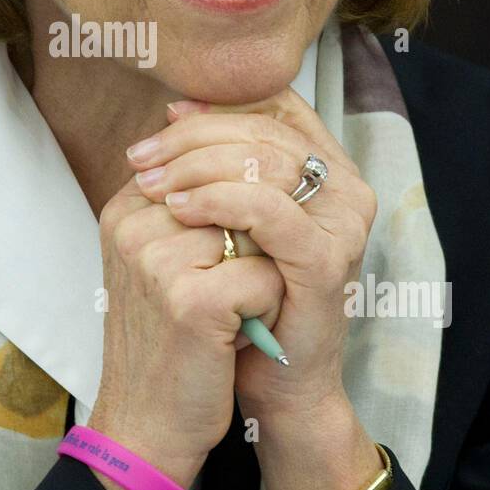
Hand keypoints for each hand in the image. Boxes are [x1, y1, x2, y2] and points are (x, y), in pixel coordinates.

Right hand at [90, 168, 286, 486]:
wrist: (148, 426)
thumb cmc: (171, 340)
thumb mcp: (166, 260)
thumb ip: (192, 203)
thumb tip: (241, 150)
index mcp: (127, 207)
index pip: (208, 154)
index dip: (249, 192)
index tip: (239, 246)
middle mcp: (134, 223)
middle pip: (240, 183)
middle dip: (261, 230)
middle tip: (239, 284)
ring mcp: (157, 258)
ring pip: (261, 227)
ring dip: (267, 269)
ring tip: (234, 309)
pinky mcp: (190, 299)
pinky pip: (266, 275)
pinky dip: (268, 306)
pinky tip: (240, 333)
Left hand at [127, 87, 377, 425]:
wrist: (273, 383)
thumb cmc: (247, 299)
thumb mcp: (231, 221)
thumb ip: (220, 168)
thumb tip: (173, 111)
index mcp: (329, 170)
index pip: (274, 107)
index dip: (217, 107)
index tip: (166, 118)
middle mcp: (346, 189)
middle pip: (264, 129)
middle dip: (194, 137)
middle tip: (142, 155)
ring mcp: (343, 224)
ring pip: (265, 161)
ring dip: (197, 165)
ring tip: (151, 183)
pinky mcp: (327, 260)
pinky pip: (268, 210)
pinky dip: (217, 201)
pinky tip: (178, 209)